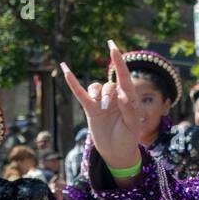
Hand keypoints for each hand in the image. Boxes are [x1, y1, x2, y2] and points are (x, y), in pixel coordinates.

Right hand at [60, 40, 143, 173]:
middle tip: (107, 106)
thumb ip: (130, 109)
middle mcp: (116, 97)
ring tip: (101, 107)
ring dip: (97, 95)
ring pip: (96, 88)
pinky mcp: (90, 109)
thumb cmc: (128, 139)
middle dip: (108, 93)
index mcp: (129, 99)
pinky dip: (73, 83)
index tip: (113, 47)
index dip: (119, 61)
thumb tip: (123, 93)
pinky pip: (80, 94)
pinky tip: (65, 69)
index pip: (124, 77)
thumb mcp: (133, 125)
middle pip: (109, 84)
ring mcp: (102, 102)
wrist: (116, 152)